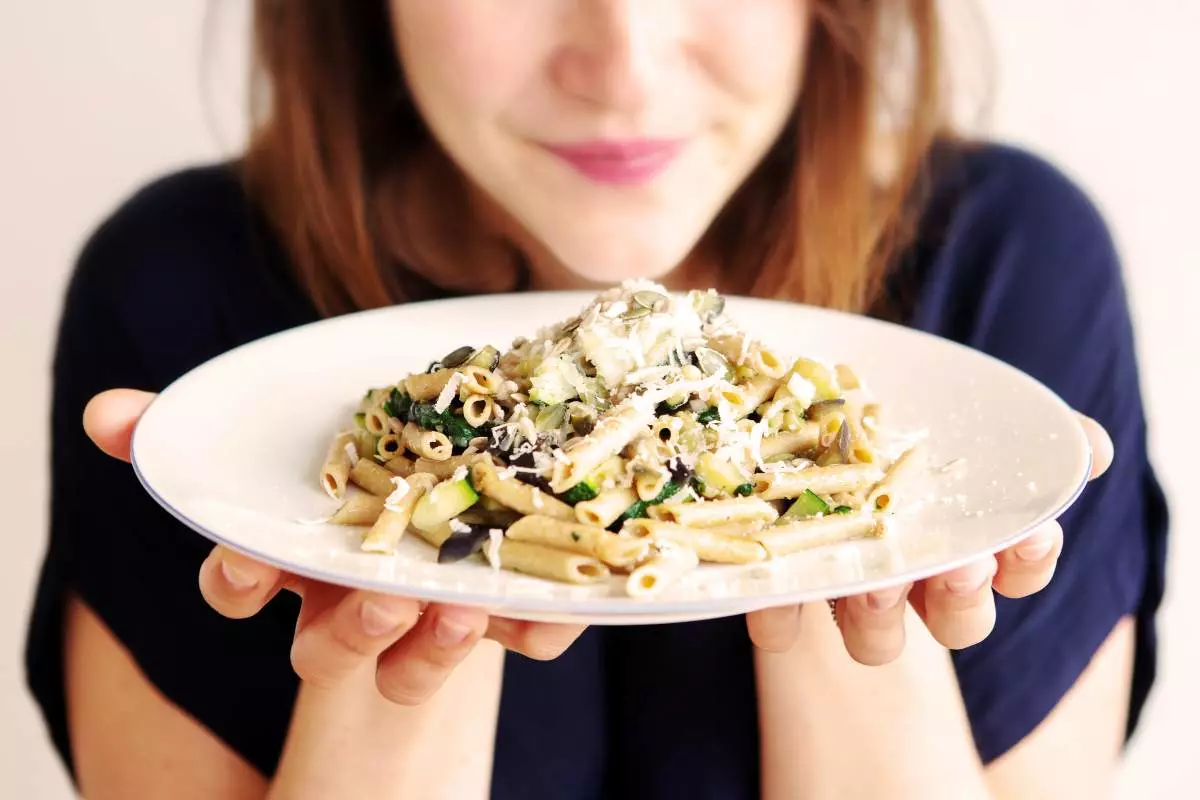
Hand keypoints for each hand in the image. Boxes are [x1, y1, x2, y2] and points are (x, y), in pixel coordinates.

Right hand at [83, 389, 585, 704]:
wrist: (474, 453)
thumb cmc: (373, 447)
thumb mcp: (304, 417)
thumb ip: (206, 421)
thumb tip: (107, 416)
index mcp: (300, 555)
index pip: (240, 585)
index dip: (235, 580)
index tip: (246, 565)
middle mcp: (356, 597)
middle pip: (329, 643)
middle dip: (348, 628)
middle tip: (381, 594)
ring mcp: (432, 612)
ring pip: (415, 662)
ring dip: (431, 649)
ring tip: (460, 611)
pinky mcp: (509, 610)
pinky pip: (524, 633)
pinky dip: (538, 624)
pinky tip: (550, 608)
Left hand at [746, 413, 1114, 663]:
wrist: (799, 398)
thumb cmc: (894, 414)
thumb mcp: (953, 406)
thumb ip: (1027, 429)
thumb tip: (1092, 449)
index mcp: (964, 540)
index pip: (1020, 572)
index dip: (1030, 563)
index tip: (1032, 533)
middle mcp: (913, 579)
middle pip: (958, 621)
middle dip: (964, 598)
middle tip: (959, 564)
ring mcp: (848, 589)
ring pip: (877, 641)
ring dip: (882, 618)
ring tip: (877, 580)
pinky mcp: (781, 587)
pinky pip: (779, 624)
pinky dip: (779, 613)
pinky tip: (775, 581)